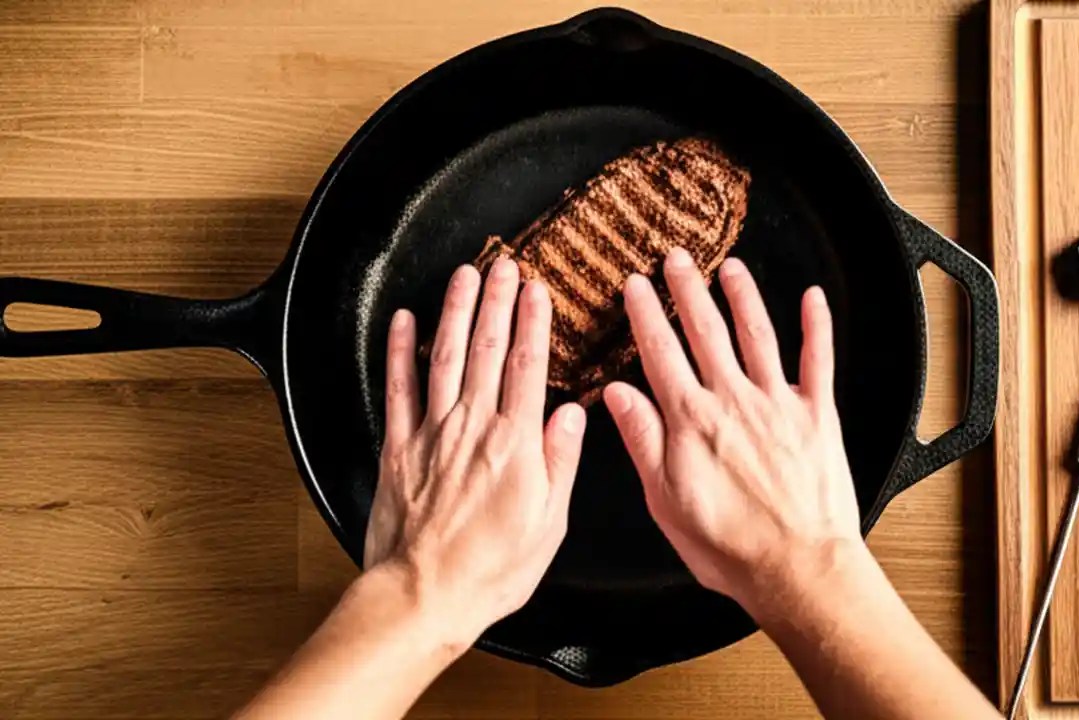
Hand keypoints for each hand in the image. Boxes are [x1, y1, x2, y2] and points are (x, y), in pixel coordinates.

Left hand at [364, 257, 585, 644]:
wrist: (425, 596)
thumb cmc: (492, 569)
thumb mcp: (550, 523)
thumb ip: (561, 460)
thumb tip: (573, 411)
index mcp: (515, 444)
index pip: (528, 366)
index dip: (533, 322)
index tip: (537, 290)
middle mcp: (473, 427)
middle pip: (486, 348)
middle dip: (497, 301)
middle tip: (504, 264)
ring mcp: (432, 433)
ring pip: (445, 356)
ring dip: (456, 311)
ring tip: (465, 275)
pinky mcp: (398, 447)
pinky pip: (398, 387)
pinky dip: (400, 351)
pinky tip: (405, 321)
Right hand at [603, 248, 860, 616]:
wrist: (797, 568)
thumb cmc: (728, 546)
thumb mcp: (665, 499)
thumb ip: (642, 440)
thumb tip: (616, 392)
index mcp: (691, 420)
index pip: (660, 352)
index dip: (646, 314)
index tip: (635, 284)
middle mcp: (733, 400)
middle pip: (706, 331)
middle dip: (688, 289)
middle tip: (675, 258)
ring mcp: (778, 404)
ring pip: (757, 334)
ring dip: (742, 295)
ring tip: (730, 266)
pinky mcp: (817, 416)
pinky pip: (818, 361)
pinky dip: (816, 326)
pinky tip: (813, 297)